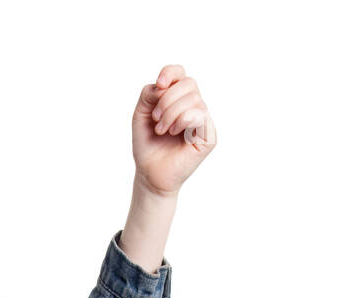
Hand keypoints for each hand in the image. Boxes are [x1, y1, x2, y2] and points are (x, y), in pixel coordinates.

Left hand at [132, 65, 215, 196]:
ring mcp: (203, 120)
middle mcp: (194, 106)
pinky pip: (200, 115)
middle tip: (156, 119)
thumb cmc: (147, 145)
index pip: (180, 73)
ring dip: (172, 113)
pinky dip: (183, 120)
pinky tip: (173, 132)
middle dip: (167, 99)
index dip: (170, 73)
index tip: (158, 84)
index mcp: (178, 98)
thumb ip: (148, 94)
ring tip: (161, 130)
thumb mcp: (141, 114)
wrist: (150, 173)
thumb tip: (164, 86)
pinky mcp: (209, 136)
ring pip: (194, 99)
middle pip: (189, 83)